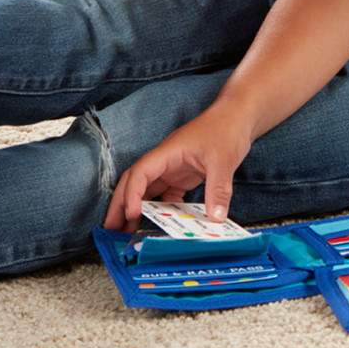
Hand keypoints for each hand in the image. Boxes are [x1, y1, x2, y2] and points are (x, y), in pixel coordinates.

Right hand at [102, 105, 252, 234]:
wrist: (237, 117)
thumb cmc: (226, 128)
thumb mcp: (223, 160)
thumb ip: (219, 190)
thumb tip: (216, 218)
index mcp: (168, 152)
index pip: (141, 173)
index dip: (132, 194)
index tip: (131, 214)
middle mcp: (165, 161)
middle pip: (134, 182)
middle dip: (120, 204)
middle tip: (111, 229)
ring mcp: (173, 168)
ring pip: (147, 190)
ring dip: (137, 209)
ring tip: (128, 231)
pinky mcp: (183, 175)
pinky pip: (166, 195)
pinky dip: (160, 209)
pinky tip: (159, 224)